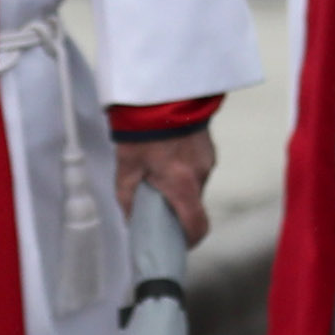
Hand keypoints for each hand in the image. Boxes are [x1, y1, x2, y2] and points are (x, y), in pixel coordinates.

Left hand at [117, 130, 216, 247]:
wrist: (158, 92)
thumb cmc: (141, 128)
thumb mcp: (126, 167)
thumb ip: (128, 198)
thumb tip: (131, 219)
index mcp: (182, 184)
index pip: (196, 225)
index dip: (189, 239)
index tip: (178, 242)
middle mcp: (201, 174)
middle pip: (194, 204)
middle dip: (177, 206)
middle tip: (155, 200)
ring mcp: (207, 158)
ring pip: (195, 184)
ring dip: (179, 185)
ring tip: (157, 170)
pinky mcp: (207, 145)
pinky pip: (197, 166)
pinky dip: (184, 168)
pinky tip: (166, 155)